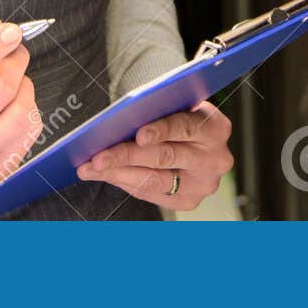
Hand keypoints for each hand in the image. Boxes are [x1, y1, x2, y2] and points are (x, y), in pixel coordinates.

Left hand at [75, 100, 232, 210]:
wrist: (198, 139)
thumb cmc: (180, 115)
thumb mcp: (177, 106)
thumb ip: (157, 111)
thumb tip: (117, 122)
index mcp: (215, 128)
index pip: (185, 127)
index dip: (161, 131)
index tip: (139, 135)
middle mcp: (215, 159)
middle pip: (165, 157)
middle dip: (127, 156)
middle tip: (98, 157)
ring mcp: (204, 184)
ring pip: (155, 180)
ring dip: (118, 173)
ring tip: (92, 168)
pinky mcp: (190, 201)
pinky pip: (151, 194)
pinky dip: (125, 183)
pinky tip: (106, 175)